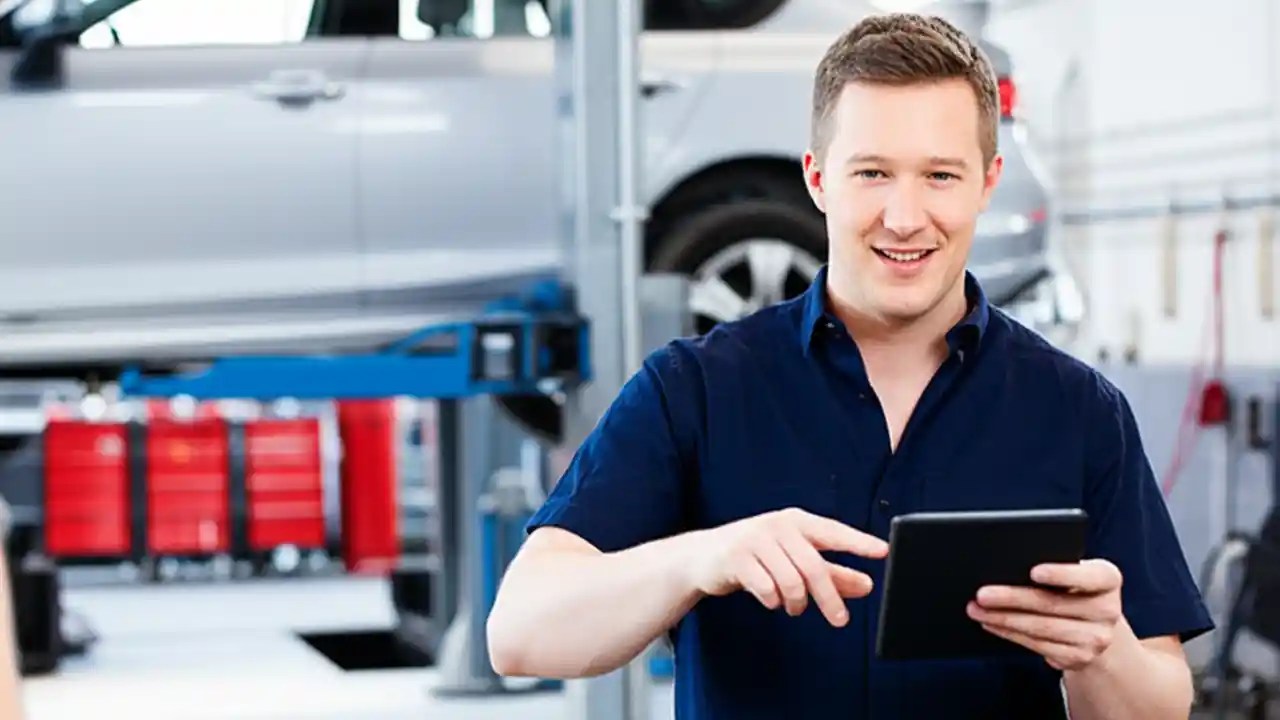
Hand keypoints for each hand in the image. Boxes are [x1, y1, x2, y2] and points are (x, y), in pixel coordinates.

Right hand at [687, 507, 887, 626]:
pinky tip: (770, 599)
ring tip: (793, 606)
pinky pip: (766, 589)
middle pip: (814, 566)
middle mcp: (777, 526)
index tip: (883, 551)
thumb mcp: (795, 561)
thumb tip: (866, 585)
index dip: (858, 542)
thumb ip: (831, 572)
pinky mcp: (736, 558)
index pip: (833, 531)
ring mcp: (754, 540)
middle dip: (829, 597)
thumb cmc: (756, 556)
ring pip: (791, 581)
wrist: (702, 557)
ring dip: (796, 602)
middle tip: (841, 620)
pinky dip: (772, 600)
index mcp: (796, 521)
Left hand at [967, 559, 1124, 670]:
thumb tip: (1007, 565)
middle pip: (1054, 604)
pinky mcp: (1079, 658)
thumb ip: (1053, 564)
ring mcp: (1096, 638)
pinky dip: (1009, 633)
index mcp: (1108, 579)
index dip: (1062, 574)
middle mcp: (1108, 610)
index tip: (1034, 571)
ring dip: (1003, 619)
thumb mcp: (1072, 571)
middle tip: (982, 594)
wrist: (1093, 624)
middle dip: (1012, 598)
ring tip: (976, 609)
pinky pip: (1037, 645)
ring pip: (1042, 628)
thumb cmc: (1072, 586)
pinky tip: (991, 623)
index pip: (1090, 576)